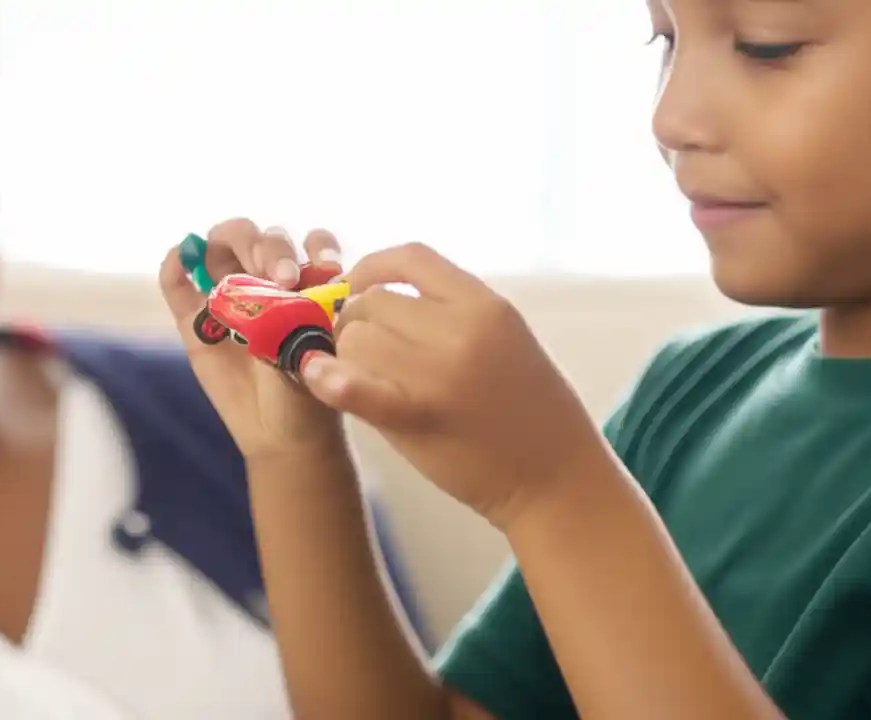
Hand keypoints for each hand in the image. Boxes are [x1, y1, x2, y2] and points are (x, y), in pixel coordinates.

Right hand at [160, 219, 347, 462]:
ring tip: (237, 276)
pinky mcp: (194, 320)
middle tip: (282, 279)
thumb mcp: (318, 353)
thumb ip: (300, 316)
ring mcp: (227, 297)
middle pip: (261, 239)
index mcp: (308, 283)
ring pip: (217, 247)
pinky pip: (176, 281)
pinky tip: (183, 263)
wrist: (283, 437)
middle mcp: (266, 281)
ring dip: (224, 244)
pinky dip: (176, 263)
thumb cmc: (311, 394)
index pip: (312, 243)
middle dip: (270, 248)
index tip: (327, 269)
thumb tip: (279, 286)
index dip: (318, 245)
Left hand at [299, 243, 611, 527]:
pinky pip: (357, 385)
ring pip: (355, 340)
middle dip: (356, 324)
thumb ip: (453, 311)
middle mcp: (461, 328)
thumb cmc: (529, 411)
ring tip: (366, 380)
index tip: (359, 289)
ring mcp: (439, 372)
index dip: (371, 268)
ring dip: (348, 358)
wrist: (556, 479)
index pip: (409, 258)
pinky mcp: (418, 417)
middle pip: (372, 302)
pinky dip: (329, 380)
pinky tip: (313, 376)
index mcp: (485, 304)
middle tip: (365, 353)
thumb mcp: (505, 338)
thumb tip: (383, 294)